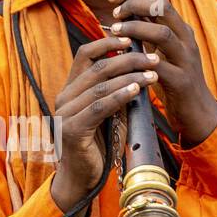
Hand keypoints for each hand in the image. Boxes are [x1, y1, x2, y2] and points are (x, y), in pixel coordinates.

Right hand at [49, 33, 157, 213]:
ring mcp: (65, 113)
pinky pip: (99, 107)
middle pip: (96, 67)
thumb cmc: (99, 145)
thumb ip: (118, 90)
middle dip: (127, 59)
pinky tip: (136, 90)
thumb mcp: (110, 112)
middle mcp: (64, 97)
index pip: (84, 54)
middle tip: (152, 57)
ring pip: (99, 85)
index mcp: (70, 89)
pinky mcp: (72, 130)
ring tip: (152, 73)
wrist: (82, 178)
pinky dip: (119, 96)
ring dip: (129, 76)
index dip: (107, 43)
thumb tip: (140, 67)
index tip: (132, 38)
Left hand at [107, 0, 216, 147]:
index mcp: (181, 29)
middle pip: (162, 8)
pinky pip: (159, 67)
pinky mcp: (181, 81)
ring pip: (162, 33)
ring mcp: (186, 59)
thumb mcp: (164, 50)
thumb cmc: (175, 79)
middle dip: (135, 5)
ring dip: (136, 28)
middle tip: (114, 13)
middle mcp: (186, 39)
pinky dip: (139, 61)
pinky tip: (123, 60)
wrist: (197, 111)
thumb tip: (134, 6)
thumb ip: (151, 30)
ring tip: (116, 30)